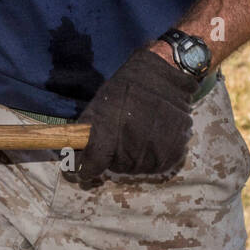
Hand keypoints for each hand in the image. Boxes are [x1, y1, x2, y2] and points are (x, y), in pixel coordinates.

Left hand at [65, 48, 200, 188]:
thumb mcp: (99, 105)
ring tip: (136, 137)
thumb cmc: (126, 89)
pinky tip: (150, 141)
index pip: (92, 165)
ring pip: (136, 168)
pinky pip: (157, 166)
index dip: (85, 170)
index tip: (81, 171)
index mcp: (108, 134)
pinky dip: (152, 157)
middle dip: (112, 157)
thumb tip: (76, 156)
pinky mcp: (173, 152)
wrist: (163, 78)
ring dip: (133, 158)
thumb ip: (87, 133)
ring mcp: (154, 151)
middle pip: (116, 167)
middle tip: (118, 140)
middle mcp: (131, 146)